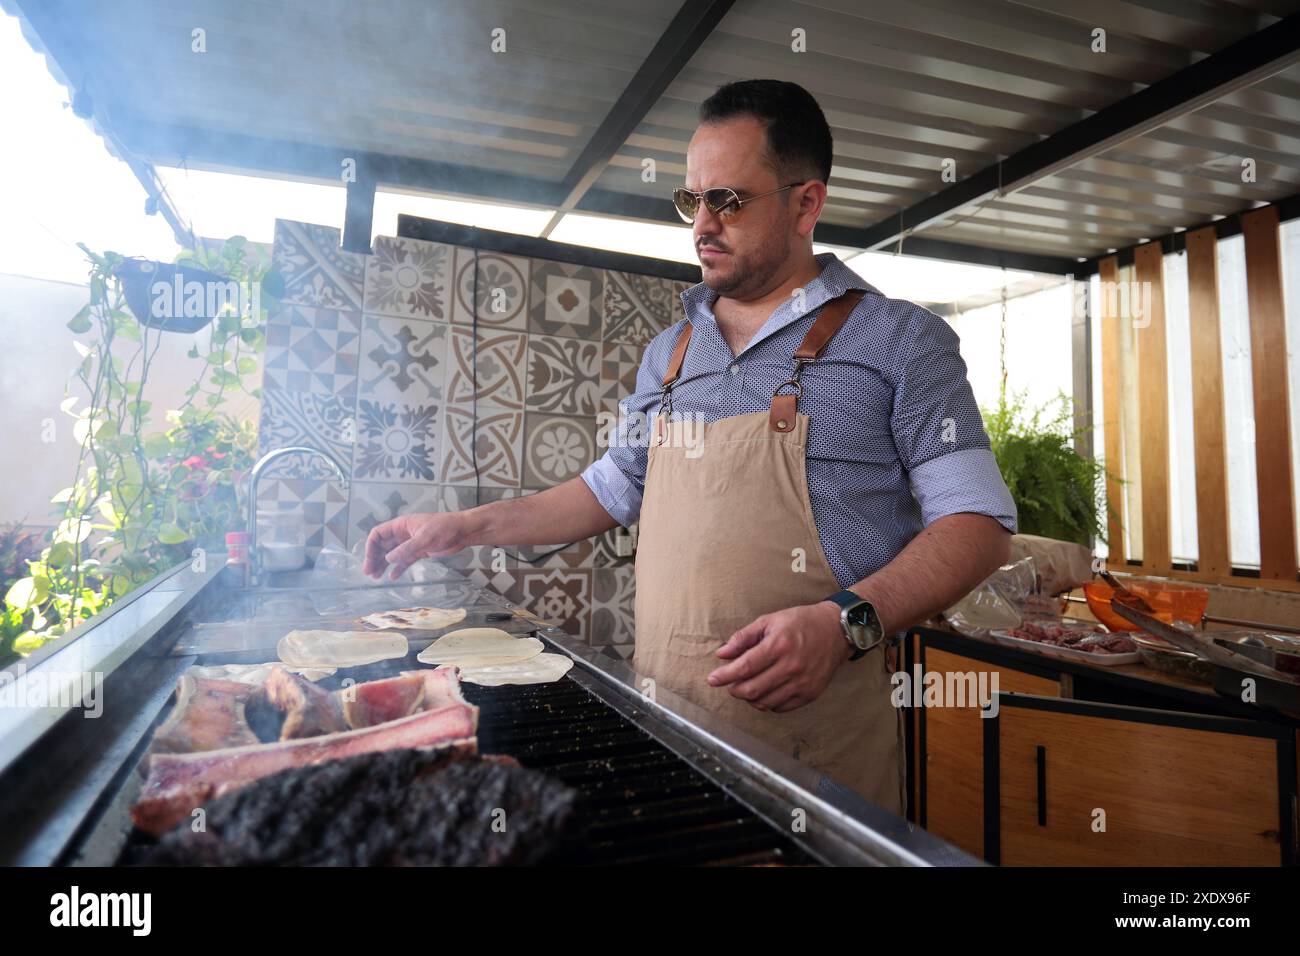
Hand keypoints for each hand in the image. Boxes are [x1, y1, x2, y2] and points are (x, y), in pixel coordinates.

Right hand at [362, 512, 472, 580]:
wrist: (463, 531)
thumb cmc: (445, 528)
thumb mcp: (424, 537)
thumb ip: (406, 549)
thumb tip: (388, 559)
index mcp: (401, 525)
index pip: (378, 534)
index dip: (370, 546)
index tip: (368, 560)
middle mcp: (404, 534)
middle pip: (383, 546)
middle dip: (374, 558)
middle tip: (369, 573)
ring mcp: (412, 543)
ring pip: (392, 554)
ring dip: (383, 564)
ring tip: (376, 577)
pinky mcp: (420, 551)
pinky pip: (405, 560)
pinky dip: (398, 568)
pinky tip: (392, 577)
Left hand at [706, 601, 849, 712]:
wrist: (836, 631)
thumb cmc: (800, 622)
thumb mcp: (770, 620)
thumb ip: (744, 637)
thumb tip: (722, 654)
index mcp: (779, 645)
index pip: (744, 667)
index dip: (725, 676)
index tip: (712, 680)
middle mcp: (791, 666)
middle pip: (752, 689)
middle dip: (734, 689)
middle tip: (729, 684)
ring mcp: (802, 683)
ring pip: (765, 702)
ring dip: (749, 698)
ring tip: (746, 687)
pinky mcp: (810, 693)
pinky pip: (781, 707)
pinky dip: (767, 703)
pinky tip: (764, 692)